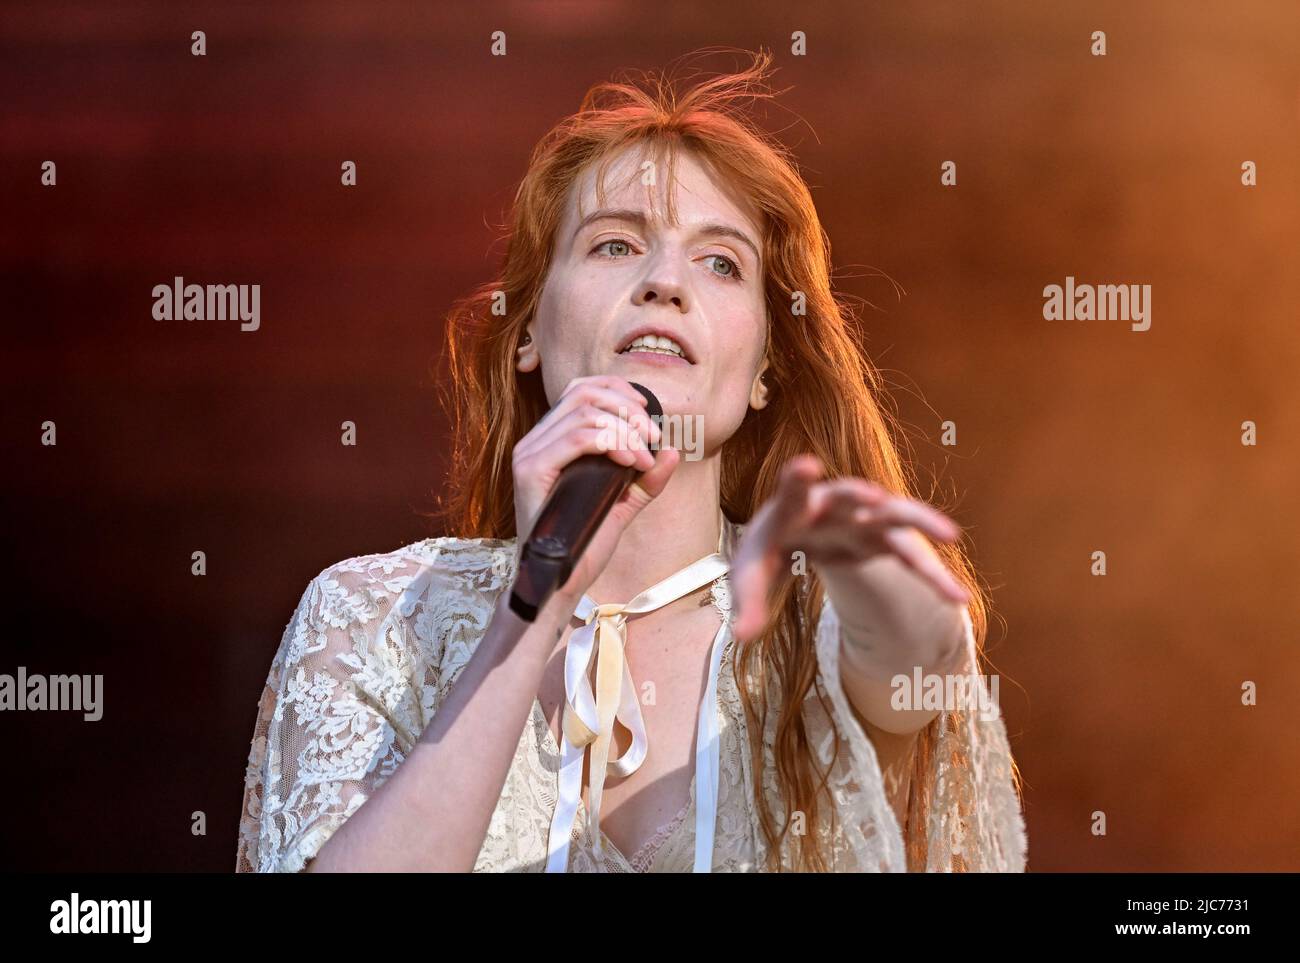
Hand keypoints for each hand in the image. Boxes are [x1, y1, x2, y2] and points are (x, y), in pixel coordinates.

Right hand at [511, 375, 679, 608]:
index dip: (621, 393)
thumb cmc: (584, 545)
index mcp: (551, 441)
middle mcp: (536, 441)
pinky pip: (576, 438)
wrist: (559, 584)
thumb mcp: (622, 505)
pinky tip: (631, 463)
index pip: (582, 390)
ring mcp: (529, 454)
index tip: (650, 422)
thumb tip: (672, 452)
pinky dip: (612, 443)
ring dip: (625, 430)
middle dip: (628, 410)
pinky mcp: (530, 471)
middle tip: (653, 438)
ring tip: (643, 459)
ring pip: (584, 412)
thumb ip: (645, 480)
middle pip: (585, 393)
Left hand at [730, 454, 968, 642]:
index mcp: (792, 509)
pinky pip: (911, 554)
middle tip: (872, 496)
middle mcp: (830, 507)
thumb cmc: (768, 551)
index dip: (797, 481)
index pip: (792, 493)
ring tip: (949, 535)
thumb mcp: (749, 578)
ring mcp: (861, 519)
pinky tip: (957, 597)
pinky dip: (932, 574)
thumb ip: (747, 604)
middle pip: (847, 496)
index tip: (804, 466)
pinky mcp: (881, 538)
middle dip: (859, 495)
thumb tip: (740, 637)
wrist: (791, 534)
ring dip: (919, 522)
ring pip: (893, 515)